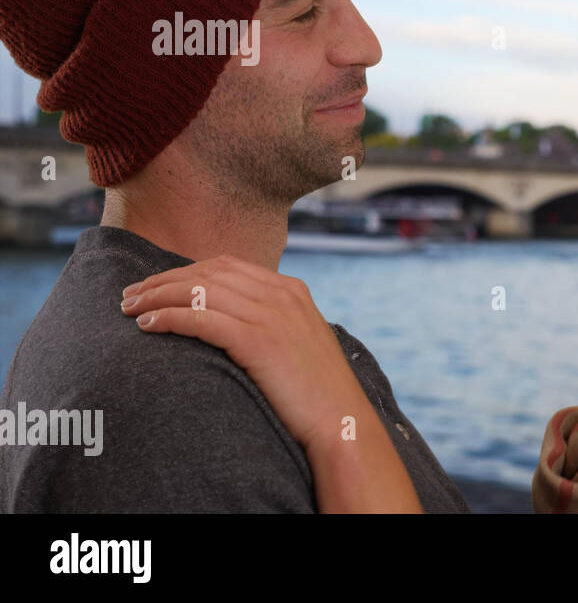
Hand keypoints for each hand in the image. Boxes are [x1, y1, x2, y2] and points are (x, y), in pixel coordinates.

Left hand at [120, 255, 365, 455]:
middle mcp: (282, 295)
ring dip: (157, 296)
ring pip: (199, 291)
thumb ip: (273, 322)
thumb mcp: (299, 342)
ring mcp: (272, 315)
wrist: (340, 420)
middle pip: (208, 273)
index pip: (227, 265)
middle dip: (163, 281)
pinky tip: (148, 325)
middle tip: (130, 295)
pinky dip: (169, 317)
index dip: (185, 271)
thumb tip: (232, 322)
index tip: (156, 285)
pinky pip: (201, 318)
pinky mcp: (259, 340)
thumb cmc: (316, 392)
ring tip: (130, 308)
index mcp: (292, 290)